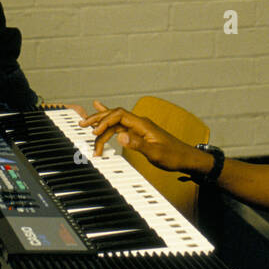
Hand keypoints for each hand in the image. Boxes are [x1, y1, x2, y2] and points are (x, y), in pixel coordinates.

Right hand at [72, 101, 202, 174]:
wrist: (186, 159)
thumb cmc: (174, 156)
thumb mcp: (155, 153)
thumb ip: (137, 144)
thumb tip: (120, 136)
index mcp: (143, 124)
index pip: (119, 115)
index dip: (105, 121)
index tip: (95, 132)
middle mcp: (140, 122)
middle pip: (114, 114)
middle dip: (98, 118)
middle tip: (82, 124)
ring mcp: (139, 127)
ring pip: (116, 121)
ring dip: (102, 125)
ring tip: (87, 127)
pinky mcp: (139, 133)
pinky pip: (121, 123)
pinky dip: (109, 120)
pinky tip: (101, 110)